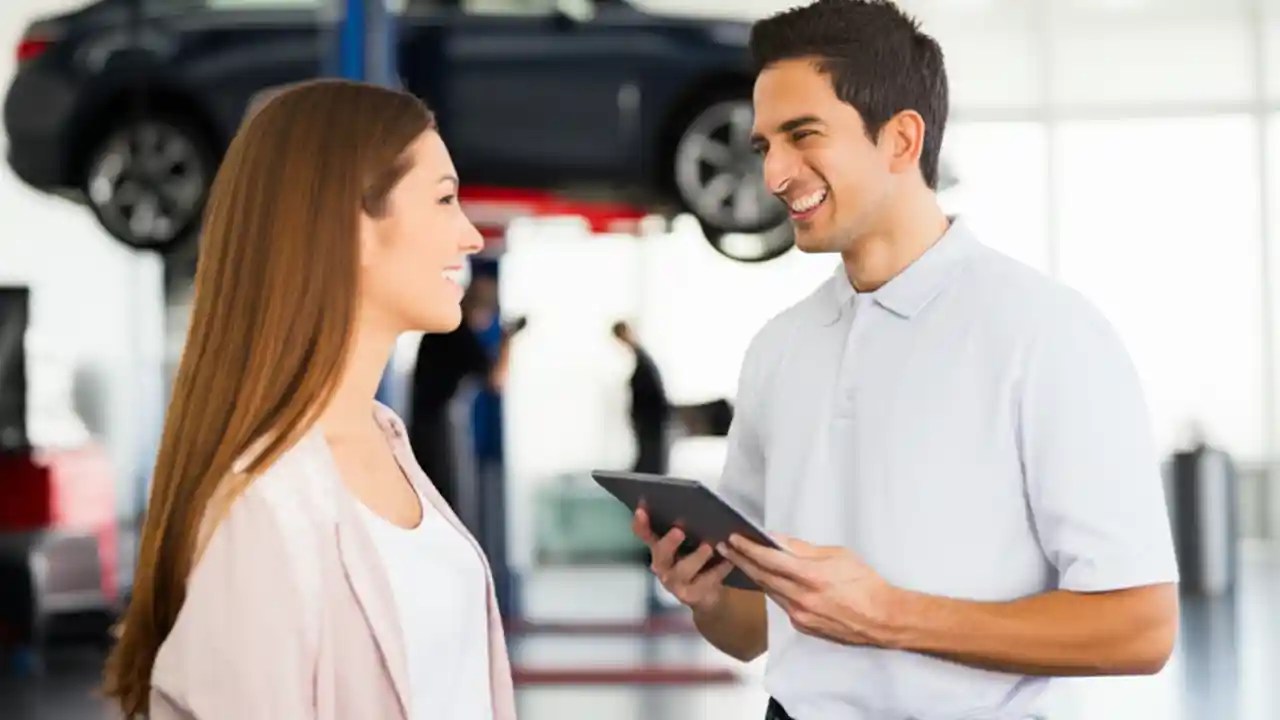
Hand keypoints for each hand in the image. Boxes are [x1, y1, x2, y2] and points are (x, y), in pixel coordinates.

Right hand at [632, 507, 733, 613]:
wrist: (707, 594)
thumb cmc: (697, 561)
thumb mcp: (690, 543)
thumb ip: (687, 528)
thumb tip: (697, 505)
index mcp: (659, 549)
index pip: (644, 534)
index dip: (641, 524)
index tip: (642, 510)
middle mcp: (662, 566)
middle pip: (661, 553)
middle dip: (669, 542)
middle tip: (679, 531)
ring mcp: (675, 583)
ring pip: (682, 570)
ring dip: (696, 557)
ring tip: (708, 546)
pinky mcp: (691, 596)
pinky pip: (705, 582)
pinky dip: (718, 570)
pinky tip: (728, 561)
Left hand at [719, 534, 901, 646]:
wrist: (883, 619)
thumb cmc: (866, 583)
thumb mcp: (838, 555)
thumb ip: (803, 550)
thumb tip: (777, 539)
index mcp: (811, 576)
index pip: (770, 559)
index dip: (748, 548)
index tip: (733, 538)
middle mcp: (801, 598)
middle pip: (762, 576)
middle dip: (741, 559)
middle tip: (725, 546)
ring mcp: (800, 615)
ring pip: (769, 591)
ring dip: (753, 574)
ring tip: (738, 559)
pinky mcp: (803, 626)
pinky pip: (781, 604)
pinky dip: (771, 589)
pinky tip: (765, 579)